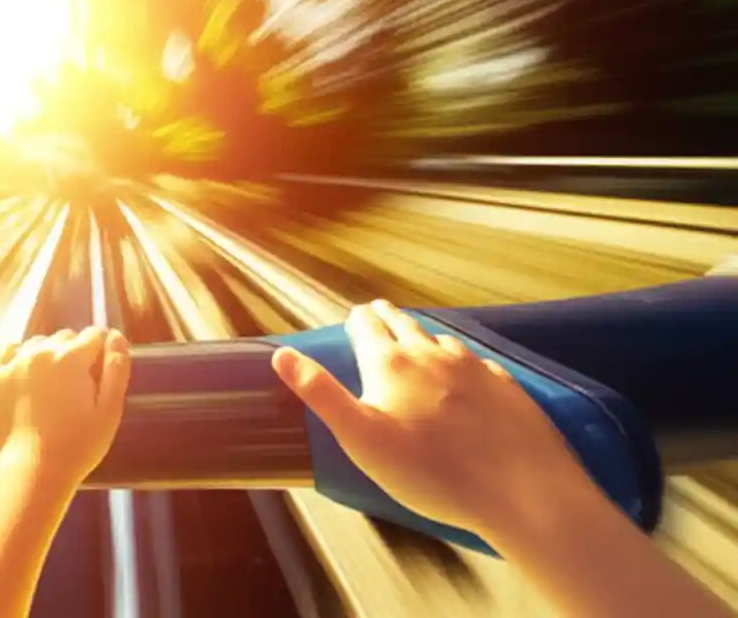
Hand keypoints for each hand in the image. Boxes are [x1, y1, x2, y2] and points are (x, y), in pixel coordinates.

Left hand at [0, 327, 130, 482]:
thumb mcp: (109, 410)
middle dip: (77, 352)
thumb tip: (116, 336)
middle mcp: (40, 352)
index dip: (103, 351)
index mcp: (71, 358)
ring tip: (54, 385)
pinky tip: (28, 374)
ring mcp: (14, 363)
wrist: (31, 471)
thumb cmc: (76, 446)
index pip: (95, 335)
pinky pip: (10, 349)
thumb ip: (116, 369)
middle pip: (67, 336)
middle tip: (79, 385)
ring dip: (50, 353)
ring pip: (39, 342)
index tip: (102, 373)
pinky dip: (21, 355)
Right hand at [272, 300, 592, 534]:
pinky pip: (475, 362)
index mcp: (391, 364)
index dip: (357, 320)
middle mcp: (432, 354)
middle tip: (378, 312)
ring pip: (441, 340)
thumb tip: (281, 355)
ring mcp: (473, 367)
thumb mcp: (360, 438)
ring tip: (417, 339)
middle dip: (387, 318)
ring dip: (424, 336)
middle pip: (405, 325)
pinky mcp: (505, 385)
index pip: (367, 328)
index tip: (354, 314)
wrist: (520, 490)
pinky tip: (465, 371)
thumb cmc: (431, 471)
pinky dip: (460, 360)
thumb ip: (320, 394)